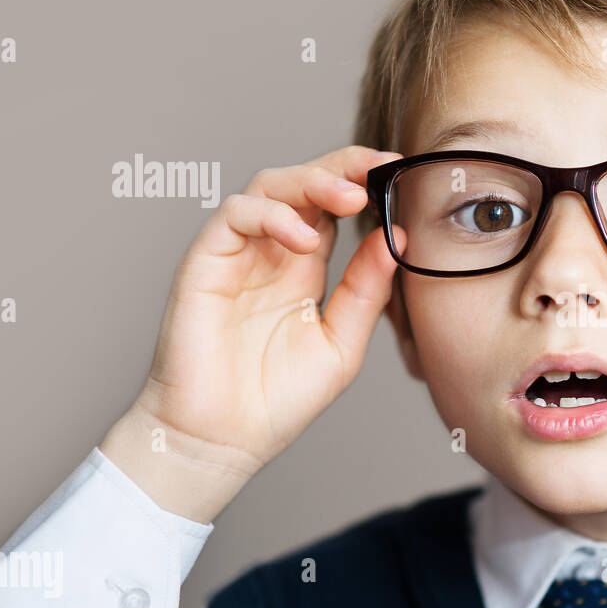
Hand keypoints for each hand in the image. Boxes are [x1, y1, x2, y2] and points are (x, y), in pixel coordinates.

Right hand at [101, 145, 405, 521]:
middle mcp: (270, 253)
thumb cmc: (276, 400)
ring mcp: (236, 254)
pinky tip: (305, 239)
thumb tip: (397, 237)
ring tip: (350, 197)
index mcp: (304, 268)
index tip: (400, 170)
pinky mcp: (205, 263)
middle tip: (380, 167)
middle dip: (343, 166)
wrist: (222, 441)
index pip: (332, 205)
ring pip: (267, 186)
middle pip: (302, 182)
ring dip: (311, 181)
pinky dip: (272, 216)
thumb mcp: (342, 343)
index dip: (363, 180)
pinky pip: (235, 216)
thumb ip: (366, 290)